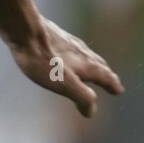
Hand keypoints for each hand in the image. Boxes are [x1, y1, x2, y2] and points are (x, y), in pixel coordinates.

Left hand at [6, 17, 124, 116]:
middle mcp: (82, 52)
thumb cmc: (43, 60)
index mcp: (87, 64)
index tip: (119, 91)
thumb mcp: (65, 84)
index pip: (106, 76)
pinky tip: (67, 55)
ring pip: (87, 54)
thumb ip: (82, 98)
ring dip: (93, 64)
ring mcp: (69, 42)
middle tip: (111, 81)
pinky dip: (78, 55)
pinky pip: (72, 48)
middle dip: (106, 74)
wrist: (25, 30)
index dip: (112, 85)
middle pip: (99, 64)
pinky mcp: (56, 36)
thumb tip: (91, 112)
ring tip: (93, 69)